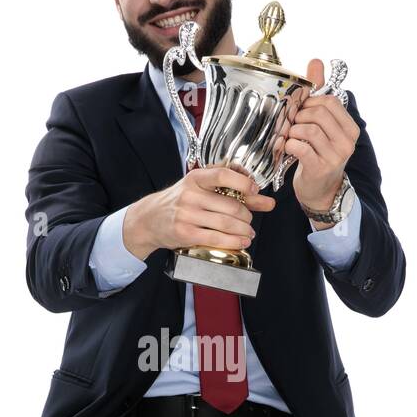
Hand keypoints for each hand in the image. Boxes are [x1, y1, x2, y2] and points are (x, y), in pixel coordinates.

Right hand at [123, 162, 275, 259]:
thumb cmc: (179, 202)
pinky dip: (233, 242)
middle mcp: (190, 194)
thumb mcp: (200, 189)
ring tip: (248, 233)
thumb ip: (231, 191)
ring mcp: (187, 214)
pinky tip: (241, 242)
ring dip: (244, 231)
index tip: (254, 190)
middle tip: (249, 221)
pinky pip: (216, 238)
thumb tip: (266, 200)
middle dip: (247, 216)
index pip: (223, 174)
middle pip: (230, 205)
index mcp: (195, 178)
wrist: (149, 219)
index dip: (243, 182)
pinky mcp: (185, 233)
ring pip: (226, 223)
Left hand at [275, 59, 359, 209]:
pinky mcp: (320, 168)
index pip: (330, 102)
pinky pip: (300, 147)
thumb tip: (316, 61)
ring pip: (308, 129)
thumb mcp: (322, 125)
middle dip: (299, 116)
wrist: (320, 191)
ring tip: (289, 136)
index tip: (300, 112)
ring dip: (292, 131)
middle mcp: (347, 141)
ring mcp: (335, 156)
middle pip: (318, 113)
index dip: (310, 103)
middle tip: (291, 124)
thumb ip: (319, 94)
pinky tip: (287, 148)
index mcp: (350, 128)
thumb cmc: (318, 153)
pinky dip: (289, 145)